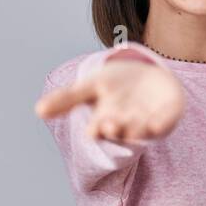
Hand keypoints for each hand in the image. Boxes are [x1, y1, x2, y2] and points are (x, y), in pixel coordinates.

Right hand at [35, 55, 184, 142]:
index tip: (94, 127)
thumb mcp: (91, 86)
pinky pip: (165, 123)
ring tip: (135, 125)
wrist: (150, 74)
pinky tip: (157, 123)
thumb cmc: (117, 84)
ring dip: (138, 130)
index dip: (97, 129)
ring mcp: (148, 122)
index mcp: (105, 120)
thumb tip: (37, 111)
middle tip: (110, 124)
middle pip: (120, 132)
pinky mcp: (168, 116)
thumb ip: (67, 98)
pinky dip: (161, 124)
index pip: (98, 130)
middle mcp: (126, 125)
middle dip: (115, 129)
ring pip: (142, 131)